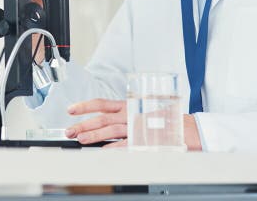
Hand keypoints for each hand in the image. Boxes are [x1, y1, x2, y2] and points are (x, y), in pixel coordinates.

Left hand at [63, 98, 203, 150]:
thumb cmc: (164, 120)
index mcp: (128, 106)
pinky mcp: (144, 140)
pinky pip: (124, 145)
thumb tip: (105, 120)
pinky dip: (112, 148)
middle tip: (70, 130)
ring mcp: (136, 127)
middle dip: (83, 124)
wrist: (187, 128)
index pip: (102, 104)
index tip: (71, 109)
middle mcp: (130, 114)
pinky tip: (102, 152)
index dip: (85, 106)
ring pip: (110, 131)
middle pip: (102, 118)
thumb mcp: (141, 111)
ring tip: (80, 139)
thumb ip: (124, 115)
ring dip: (93, 135)